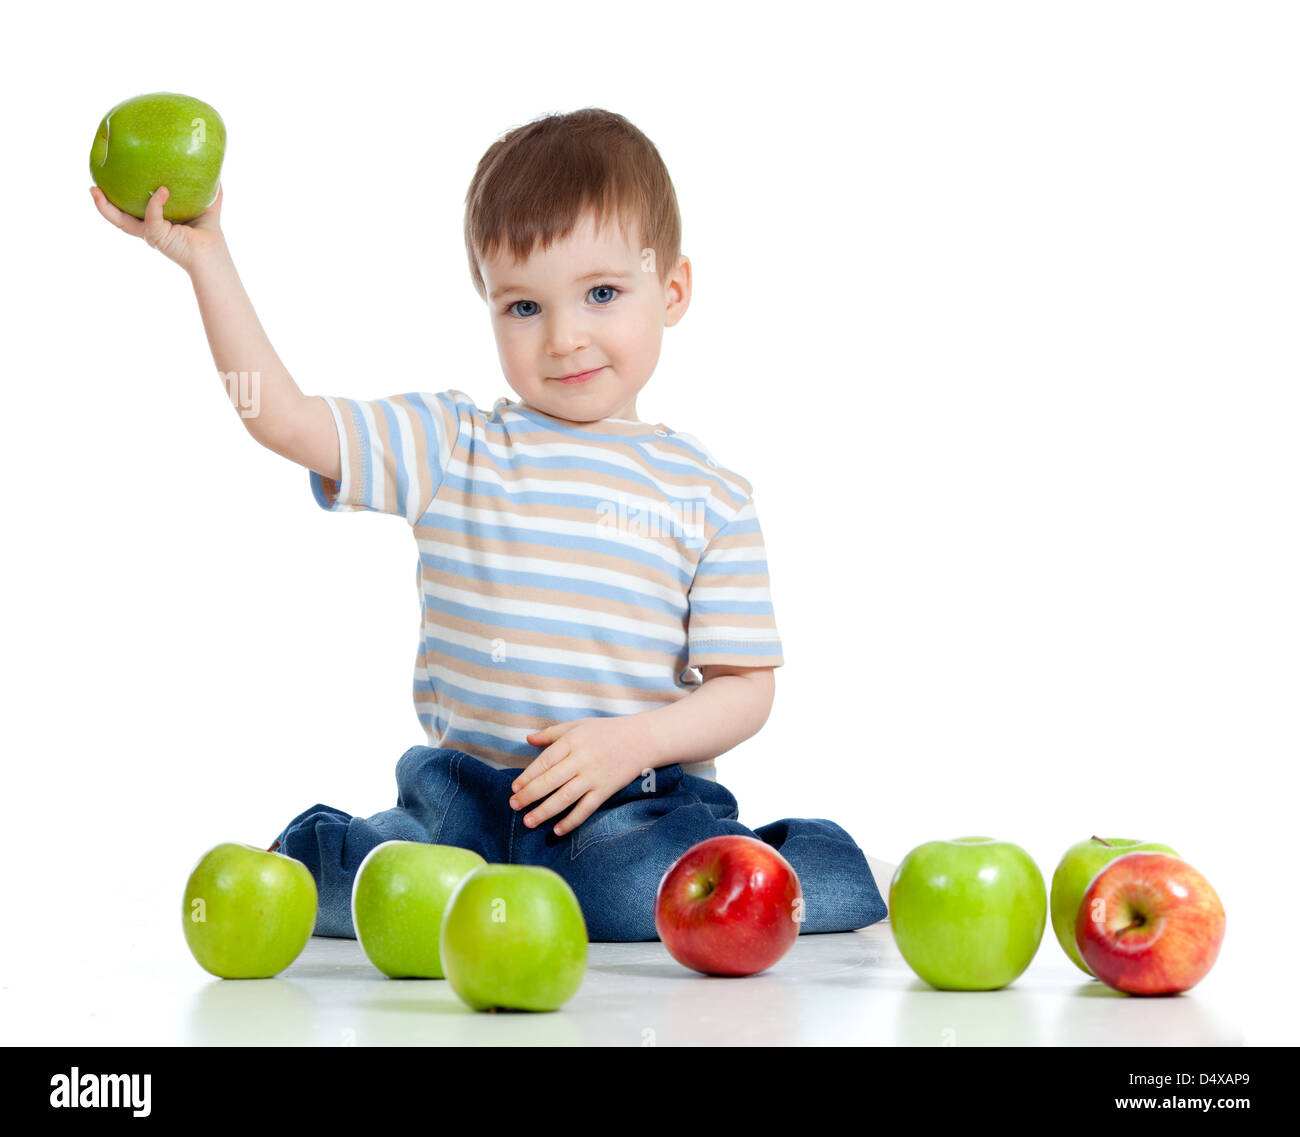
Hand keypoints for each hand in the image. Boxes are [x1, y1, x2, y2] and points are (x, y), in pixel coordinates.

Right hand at [90, 182, 226, 271]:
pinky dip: (155, 203)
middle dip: (102, 204)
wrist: (212, 253)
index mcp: (156, 222)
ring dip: (107, 207)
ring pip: (122, 222)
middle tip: (92, 187)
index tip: (103, 182)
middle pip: (119, 218)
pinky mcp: (158, 238)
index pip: (130, 210)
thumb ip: (207, 189)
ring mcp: (151, 235)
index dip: (115, 198)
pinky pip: (152, 217)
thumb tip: (212, 167)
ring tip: (95, 191)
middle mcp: (149, 230)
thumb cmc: (209, 232)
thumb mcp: (206, 205)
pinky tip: (162, 190)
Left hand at [510, 716, 658, 835]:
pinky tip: (557, 830)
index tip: (514, 788)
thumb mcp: (578, 725)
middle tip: (513, 806)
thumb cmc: (607, 731)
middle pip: (550, 780)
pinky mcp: (606, 790)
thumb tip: (528, 739)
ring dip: (544, 811)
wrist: (641, 739)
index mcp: (572, 741)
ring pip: (565, 797)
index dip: (527, 776)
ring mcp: (594, 776)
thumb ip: (552, 733)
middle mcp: (581, 759)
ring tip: (528, 822)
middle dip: (530, 795)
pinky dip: (571, 820)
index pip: (544, 761)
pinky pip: (586, 808)